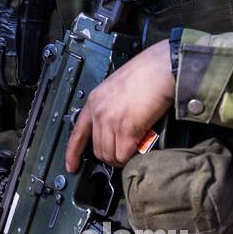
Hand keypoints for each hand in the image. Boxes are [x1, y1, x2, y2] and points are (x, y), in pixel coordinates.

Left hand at [64, 39, 174, 171]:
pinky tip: (140, 148)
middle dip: (111, 155)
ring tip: (135, 149)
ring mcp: (111, 120)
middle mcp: (98, 112)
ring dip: (122, 157)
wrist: (161, 67)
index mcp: (94, 101)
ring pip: (110, 155)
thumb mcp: (117, 88)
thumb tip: (116, 129)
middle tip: (125, 152)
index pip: (77, 133)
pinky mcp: (126, 127)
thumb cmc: (147, 74)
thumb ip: (111, 108)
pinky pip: (123, 154)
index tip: (71, 166)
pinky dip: (131, 157)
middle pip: (97, 149)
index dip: (72, 153)